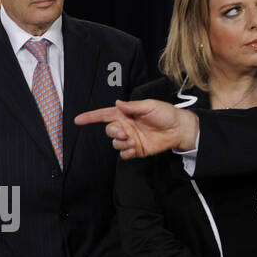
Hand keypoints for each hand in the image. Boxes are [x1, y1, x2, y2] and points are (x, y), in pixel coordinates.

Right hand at [74, 99, 198, 158]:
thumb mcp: (150, 105)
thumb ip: (132, 106)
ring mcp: (130, 138)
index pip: (104, 115)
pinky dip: (127, 152)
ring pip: (115, 143)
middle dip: (114, 132)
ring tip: (134, 140)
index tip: (78, 120)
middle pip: (108, 131)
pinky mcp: (136, 150)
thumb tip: (117, 103)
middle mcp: (125, 126)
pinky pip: (123, 154)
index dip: (90, 117)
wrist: (178, 129)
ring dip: (122, 143)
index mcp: (125, 114)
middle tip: (125, 132)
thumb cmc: (166, 114)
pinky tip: (136, 148)